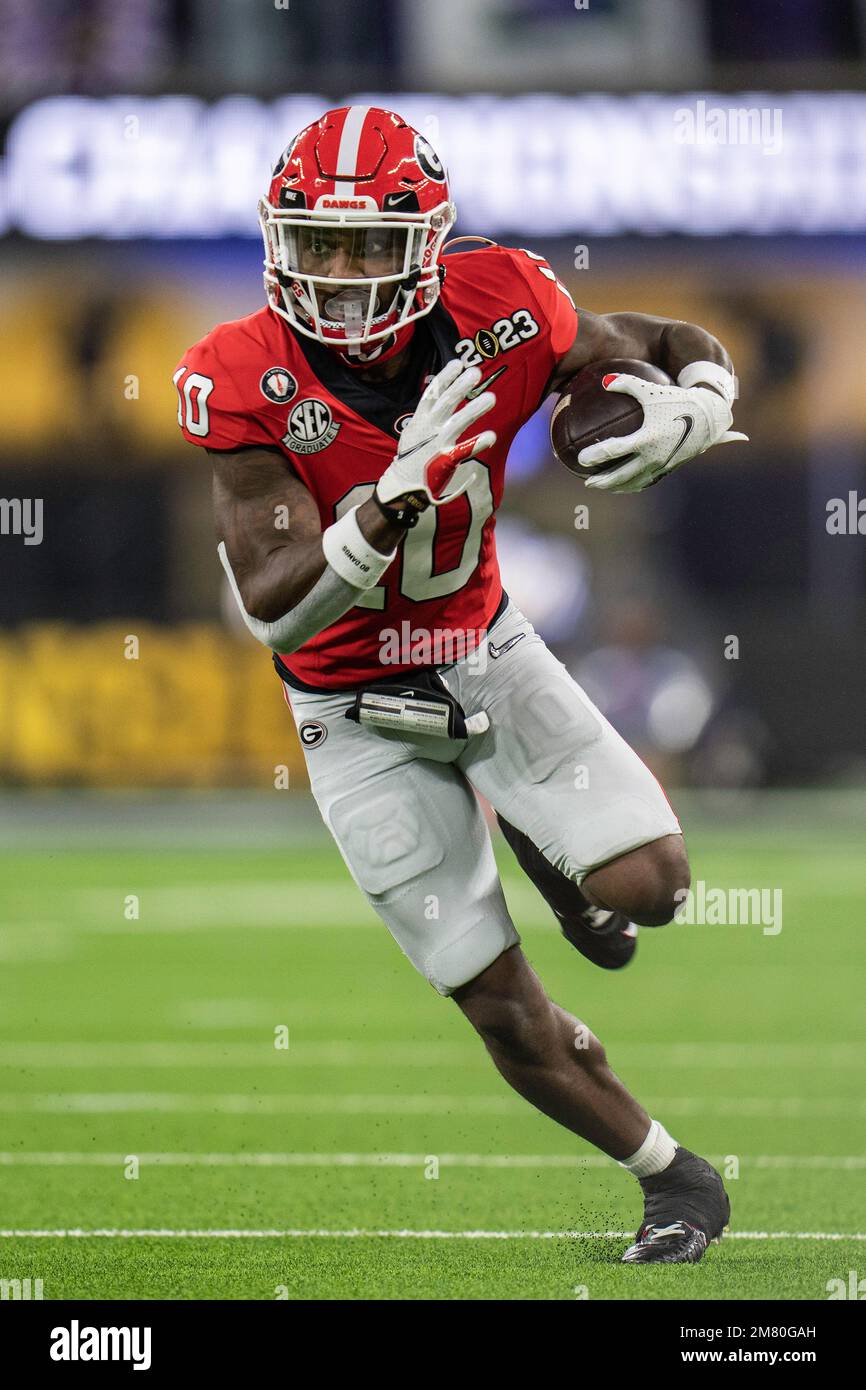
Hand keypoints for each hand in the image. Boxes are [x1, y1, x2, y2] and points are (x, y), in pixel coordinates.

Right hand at [375, 359, 496, 513]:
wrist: (403, 486)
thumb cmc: (412, 457)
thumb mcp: (413, 432)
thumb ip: (427, 414)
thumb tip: (439, 393)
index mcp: (419, 420)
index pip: (432, 393)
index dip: (445, 377)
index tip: (458, 363)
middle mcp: (428, 429)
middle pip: (446, 403)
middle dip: (460, 386)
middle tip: (475, 372)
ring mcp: (437, 445)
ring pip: (458, 423)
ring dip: (475, 410)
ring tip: (491, 398)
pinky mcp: (446, 462)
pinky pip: (464, 451)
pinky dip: (478, 443)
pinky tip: (492, 436)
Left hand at [578, 371, 747, 493]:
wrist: (710, 416)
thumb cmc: (679, 400)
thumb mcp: (652, 390)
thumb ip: (627, 383)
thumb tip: (605, 381)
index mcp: (646, 438)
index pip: (614, 451)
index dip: (595, 455)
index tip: (581, 459)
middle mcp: (653, 456)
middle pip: (621, 475)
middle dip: (602, 481)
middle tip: (587, 482)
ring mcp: (661, 465)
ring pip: (634, 483)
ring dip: (616, 486)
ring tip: (603, 486)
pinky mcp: (669, 468)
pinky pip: (647, 481)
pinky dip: (632, 485)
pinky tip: (624, 483)